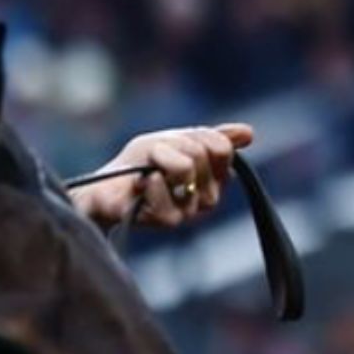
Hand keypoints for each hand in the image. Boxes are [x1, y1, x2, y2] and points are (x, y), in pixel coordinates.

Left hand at [70, 124, 253, 228]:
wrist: (103, 189)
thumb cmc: (138, 166)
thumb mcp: (173, 142)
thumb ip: (209, 138)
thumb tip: (250, 132)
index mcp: (214, 179)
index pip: (221, 148)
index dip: (193, 138)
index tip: (173, 143)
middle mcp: (208, 197)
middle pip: (201, 153)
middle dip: (170, 147)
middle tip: (153, 158)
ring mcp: (191, 211)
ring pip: (185, 167)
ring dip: (157, 159)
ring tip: (146, 172)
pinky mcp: (170, 221)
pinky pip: (165, 187)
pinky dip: (148, 179)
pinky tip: (140, 185)